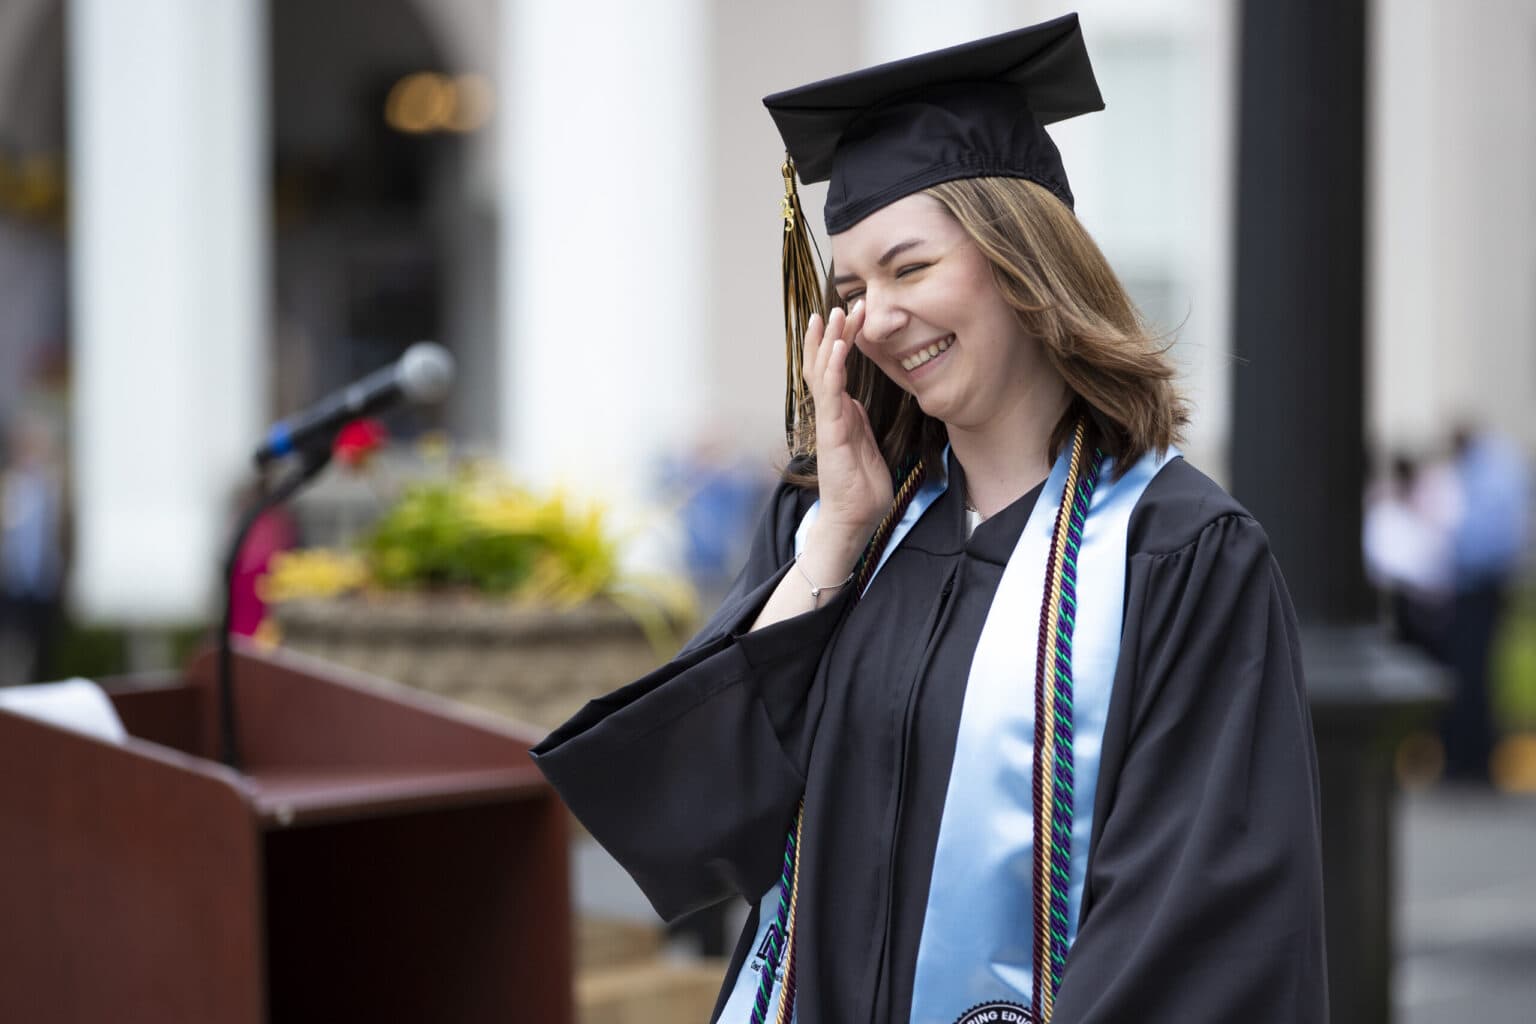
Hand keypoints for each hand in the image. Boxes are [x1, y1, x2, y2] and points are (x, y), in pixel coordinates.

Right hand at [802, 302, 892, 555]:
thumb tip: (855, 402)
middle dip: (835, 333)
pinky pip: (831, 396)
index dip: (844, 342)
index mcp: (841, 415)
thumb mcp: (867, 446)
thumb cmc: (861, 490)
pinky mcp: (832, 434)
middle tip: (845, 302)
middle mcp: (831, 414)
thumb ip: (859, 422)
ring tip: (835, 314)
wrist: (854, 521)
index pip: (837, 371)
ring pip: (823, 374)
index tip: (854, 317)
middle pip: (826, 364)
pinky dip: (833, 370)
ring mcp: (829, 422)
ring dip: (829, 343)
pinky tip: (837, 349)